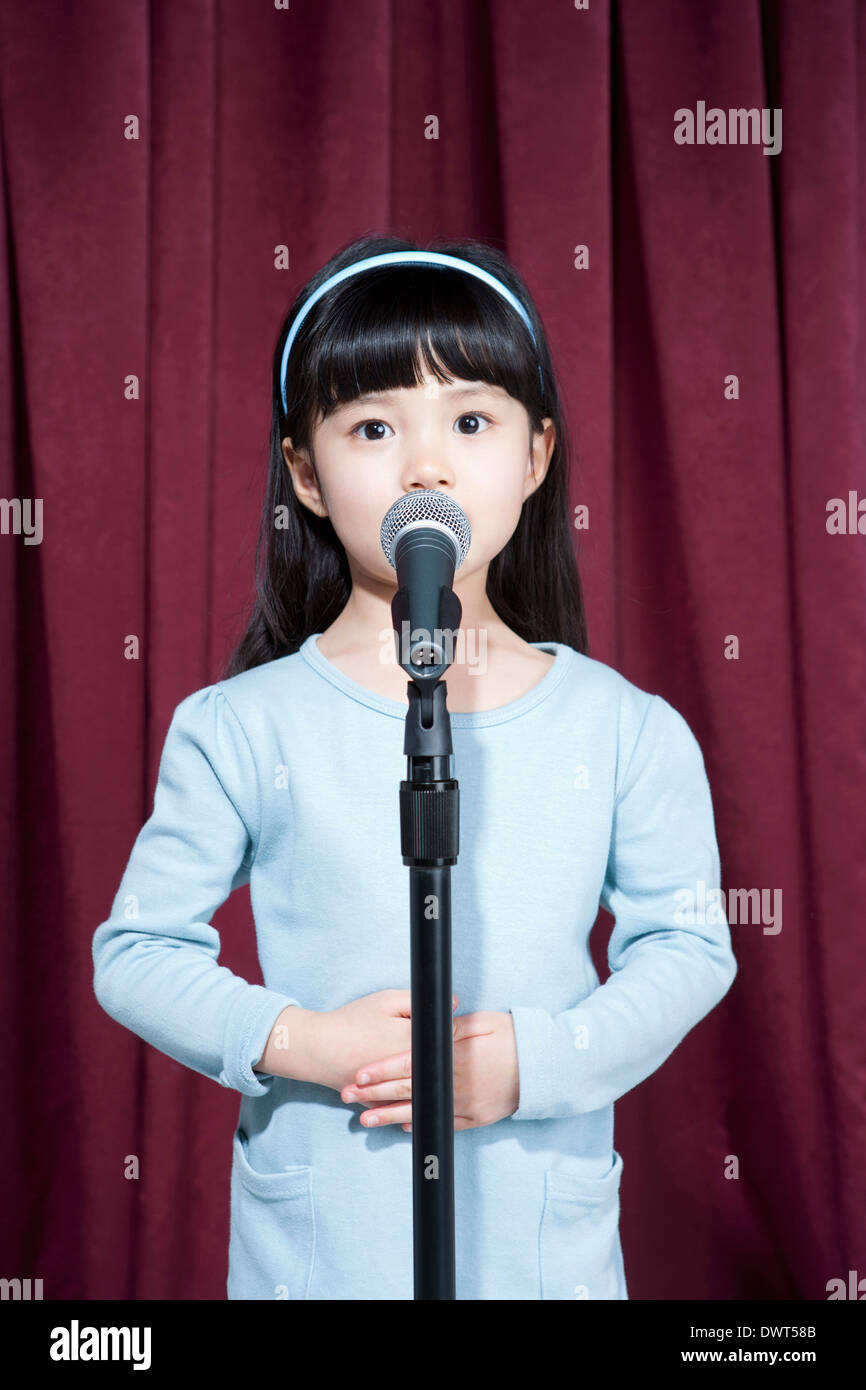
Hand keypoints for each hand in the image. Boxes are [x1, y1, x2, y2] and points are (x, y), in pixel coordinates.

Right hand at [307, 988, 455, 1093]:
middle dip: (445, 1057)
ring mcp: (395, 1092)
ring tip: (428, 1069)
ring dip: (431, 1081)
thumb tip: (453, 1002)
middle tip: (441, 1047)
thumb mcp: (385, 1001)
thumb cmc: (352, 1021)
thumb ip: (418, 1001)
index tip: (449, 1028)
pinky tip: (412, 1090)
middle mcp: (408, 1071)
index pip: (448, 1039)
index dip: (451, 1033)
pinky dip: (411, 1099)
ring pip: (425, 1090)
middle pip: (440, 1067)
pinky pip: (404, 1105)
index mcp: (413, 1043)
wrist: (319, 1048)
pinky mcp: (383, 1104)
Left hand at [341, 1009, 519, 1131]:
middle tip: (347, 1096)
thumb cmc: (513, 1038)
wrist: (546, 1067)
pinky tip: (403, 1124)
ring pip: (421, 1112)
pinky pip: (443, 1124)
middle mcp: (456, 1086)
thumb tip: (427, 1025)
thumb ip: (451, 1027)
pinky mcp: (478, 1119)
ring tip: (364, 1120)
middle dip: (374, 1095)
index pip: (409, 1065)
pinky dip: (422, 1123)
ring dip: (389, 1116)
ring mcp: (466, 1106)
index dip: (381, 1070)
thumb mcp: (482, 1022)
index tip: (359, 1074)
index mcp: (454, 1060)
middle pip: (408, 1091)